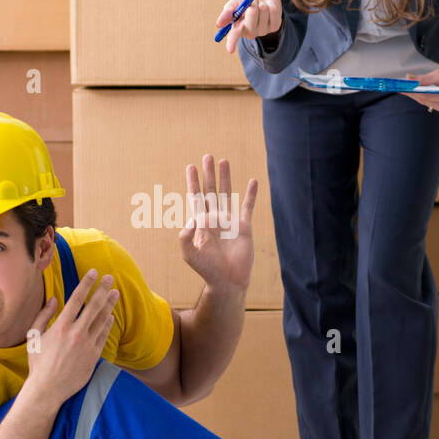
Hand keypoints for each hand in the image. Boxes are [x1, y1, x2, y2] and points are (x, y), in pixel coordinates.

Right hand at [25, 269, 118, 402]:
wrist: (48, 389)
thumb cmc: (38, 362)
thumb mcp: (33, 337)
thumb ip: (43, 316)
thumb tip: (54, 300)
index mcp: (61, 326)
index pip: (77, 299)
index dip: (86, 283)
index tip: (93, 273)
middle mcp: (76, 333)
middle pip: (94, 306)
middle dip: (103, 289)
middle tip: (110, 278)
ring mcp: (87, 345)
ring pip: (102, 319)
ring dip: (110, 304)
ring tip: (115, 293)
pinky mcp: (94, 355)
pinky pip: (103, 335)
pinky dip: (108, 324)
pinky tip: (111, 316)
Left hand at [179, 155, 256, 290]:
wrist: (227, 281)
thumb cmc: (206, 270)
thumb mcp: (190, 254)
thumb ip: (186, 236)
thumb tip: (193, 218)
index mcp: (200, 223)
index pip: (196, 197)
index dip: (193, 182)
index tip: (190, 167)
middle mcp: (214, 219)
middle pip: (211, 191)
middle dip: (208, 174)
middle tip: (207, 157)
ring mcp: (229, 222)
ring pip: (227, 194)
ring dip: (225, 178)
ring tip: (224, 161)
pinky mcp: (244, 227)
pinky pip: (247, 207)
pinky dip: (250, 194)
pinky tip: (253, 181)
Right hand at [216, 0, 282, 53]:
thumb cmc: (248, 1)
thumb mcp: (237, 1)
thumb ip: (229, 10)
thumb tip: (218, 24)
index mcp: (238, 27)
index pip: (234, 37)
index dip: (231, 43)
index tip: (230, 49)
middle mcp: (250, 32)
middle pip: (250, 23)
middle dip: (251, 8)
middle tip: (251, 3)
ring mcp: (263, 31)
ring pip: (263, 11)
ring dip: (261, 3)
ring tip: (259, 4)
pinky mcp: (275, 26)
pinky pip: (273, 10)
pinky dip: (271, 4)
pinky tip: (268, 7)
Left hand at [403, 61, 438, 114]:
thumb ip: (423, 78)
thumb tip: (407, 79)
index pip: (428, 94)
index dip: (413, 90)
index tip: (402, 87)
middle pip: (425, 99)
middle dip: (411, 93)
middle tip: (398, 87)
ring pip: (426, 102)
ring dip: (414, 96)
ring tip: (402, 89)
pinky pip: (429, 103)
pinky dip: (421, 97)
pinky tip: (412, 93)